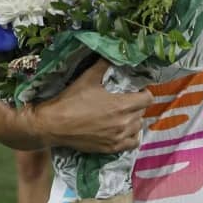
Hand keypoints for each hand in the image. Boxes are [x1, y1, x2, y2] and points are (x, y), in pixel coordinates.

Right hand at [35, 60, 156, 153]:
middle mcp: (124, 122)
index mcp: (121, 104)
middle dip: (137, 105)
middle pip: (142, 112)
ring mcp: (118, 137)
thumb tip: (113, 54)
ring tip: (124, 116)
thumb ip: (103, 64)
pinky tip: (124, 131)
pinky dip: (132, 137)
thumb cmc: (71, 100)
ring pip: (138, 128)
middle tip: (126, 101)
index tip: (136, 91)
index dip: (143, 92)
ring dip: (134, 120)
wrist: (53, 125)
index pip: (148, 99)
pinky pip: (133, 144)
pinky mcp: (111, 149)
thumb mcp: (88, 78)